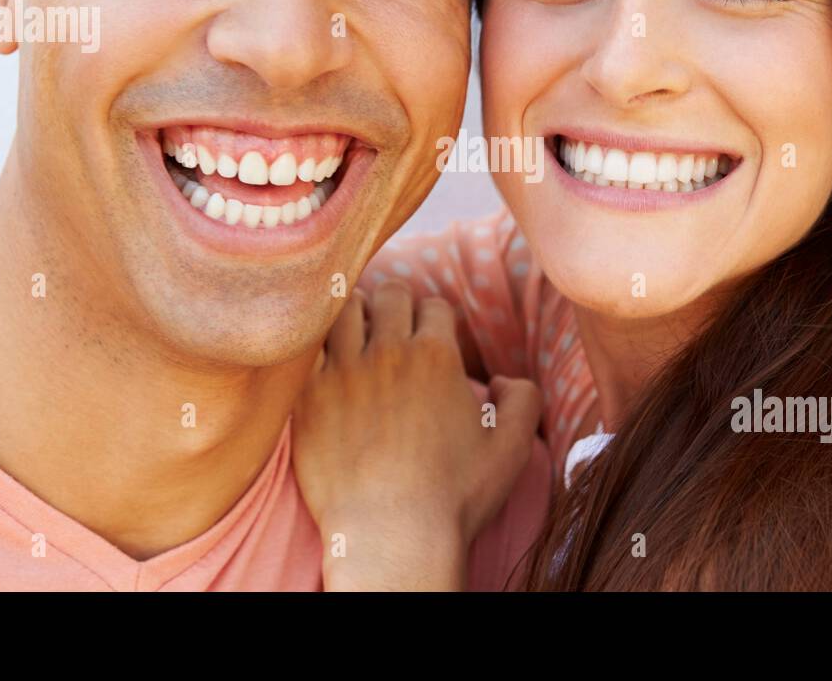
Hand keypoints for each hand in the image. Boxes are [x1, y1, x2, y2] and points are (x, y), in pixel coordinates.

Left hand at [291, 279, 542, 590]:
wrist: (391, 536)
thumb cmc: (454, 497)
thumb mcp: (513, 449)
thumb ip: (524, 399)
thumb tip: (502, 379)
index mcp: (437, 355)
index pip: (435, 305)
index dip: (437, 321)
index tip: (432, 340)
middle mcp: (388, 352)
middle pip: (390, 295)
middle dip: (397, 306)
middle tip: (395, 330)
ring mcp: (343, 371)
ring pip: (345, 309)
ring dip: (355, 316)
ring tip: (358, 335)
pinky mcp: (309, 396)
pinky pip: (307, 346)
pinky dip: (317, 346)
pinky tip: (325, 362)